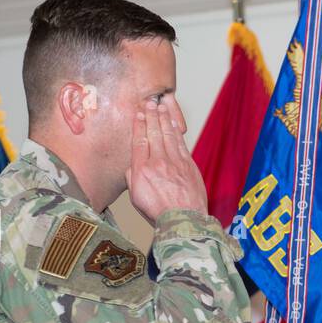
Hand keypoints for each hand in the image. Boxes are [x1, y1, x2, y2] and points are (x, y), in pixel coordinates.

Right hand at [126, 96, 207, 223]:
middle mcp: (158, 162)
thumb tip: (133, 165)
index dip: (139, 125)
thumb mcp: (136, 198)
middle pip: (153, 133)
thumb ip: (132, 178)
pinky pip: (181, 143)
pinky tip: (173, 124)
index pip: (139, 141)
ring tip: (161, 107)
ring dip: (164, 119)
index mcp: (142, 170)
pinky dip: (176, 131)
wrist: (184, 219)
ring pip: (168, 135)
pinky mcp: (189, 165)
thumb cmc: (159, 212)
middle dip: (151, 116)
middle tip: (149, 103)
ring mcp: (175, 162)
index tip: (138, 114)